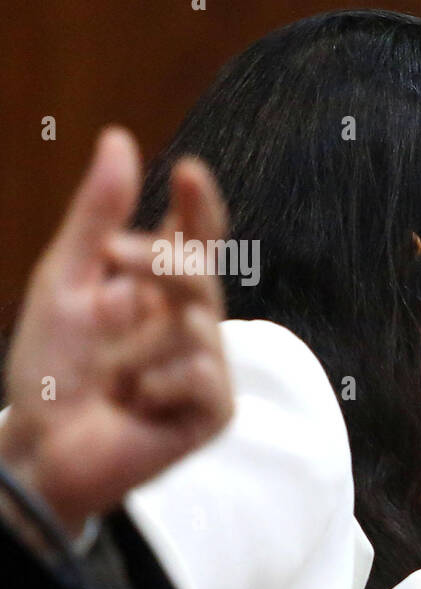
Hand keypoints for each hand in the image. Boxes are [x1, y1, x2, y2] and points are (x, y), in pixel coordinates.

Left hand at [0, 127, 233, 535]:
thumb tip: (121, 139)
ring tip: (112, 376)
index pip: (195, 241)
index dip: (199, 207)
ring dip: (141, 344)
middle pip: (201, 276)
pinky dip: (158, 384)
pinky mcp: (213, 413)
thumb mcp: (63, 282)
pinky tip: (135, 404)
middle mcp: (191, 328)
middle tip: (113, 256)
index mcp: (159, 294)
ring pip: (200, 327)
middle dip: (160, 261)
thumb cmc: (50, 371)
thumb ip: (96, 216)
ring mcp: (208, 371)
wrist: (39, 448)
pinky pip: (205, 377)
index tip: (189, 172)